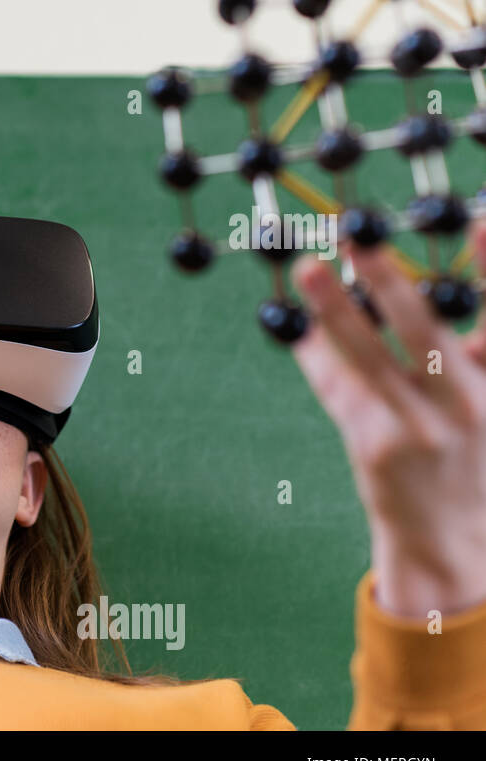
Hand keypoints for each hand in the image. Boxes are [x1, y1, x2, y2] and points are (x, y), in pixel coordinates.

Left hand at [290, 223, 485, 619]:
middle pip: (426, 331)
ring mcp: (420, 428)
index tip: (479, 214)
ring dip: (335, 309)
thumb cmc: (470, 459)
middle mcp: (469, 404)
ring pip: (369, 357)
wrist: (453, 544)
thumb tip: (411, 293)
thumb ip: (472, 356)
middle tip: (359, 238)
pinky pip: (338, 388)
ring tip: (308, 269)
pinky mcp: (376, 447)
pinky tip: (295, 327)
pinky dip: (317, 354)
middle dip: (391, 281)